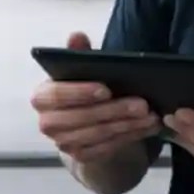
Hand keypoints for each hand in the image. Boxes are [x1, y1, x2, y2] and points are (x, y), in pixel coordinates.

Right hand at [31, 32, 162, 162]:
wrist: (83, 123)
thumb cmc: (82, 90)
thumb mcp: (81, 70)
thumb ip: (79, 54)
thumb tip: (76, 36)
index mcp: (42, 97)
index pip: (57, 96)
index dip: (81, 93)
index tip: (106, 89)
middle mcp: (48, 123)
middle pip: (82, 118)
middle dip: (114, 110)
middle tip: (142, 103)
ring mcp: (64, 143)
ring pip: (99, 134)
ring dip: (128, 124)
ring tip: (151, 115)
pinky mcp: (81, 157)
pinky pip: (108, 147)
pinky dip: (131, 136)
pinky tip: (148, 127)